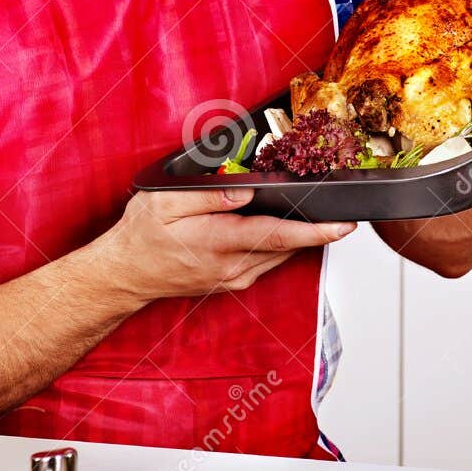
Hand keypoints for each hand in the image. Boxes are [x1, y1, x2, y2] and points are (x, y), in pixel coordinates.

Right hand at [97, 185, 354, 305]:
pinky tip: (281, 224)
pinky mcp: (234, 281)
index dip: (317, 231)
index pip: (279, 236)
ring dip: (301, 235)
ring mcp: (236, 278)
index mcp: (220, 243)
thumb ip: (208, 195)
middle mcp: (234, 267)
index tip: (344, 225)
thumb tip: (246, 189)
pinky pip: (269, 260)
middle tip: (336, 204)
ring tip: (314, 210)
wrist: (127, 274)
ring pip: (282, 254)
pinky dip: (281, 242)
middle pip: (289, 246)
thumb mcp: (165, 203)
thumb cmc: (143, 236)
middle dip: (317, 227)